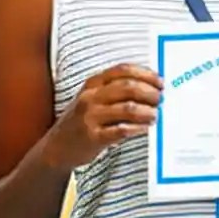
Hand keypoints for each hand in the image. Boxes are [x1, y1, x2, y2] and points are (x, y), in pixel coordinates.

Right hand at [43, 64, 162, 170]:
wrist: (57, 147)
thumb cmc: (80, 121)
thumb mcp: (91, 99)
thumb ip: (114, 91)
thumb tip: (149, 88)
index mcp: (92, 84)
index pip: (122, 70)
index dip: (144, 74)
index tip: (159, 81)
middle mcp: (90, 97)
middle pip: (127, 87)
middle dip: (149, 92)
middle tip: (160, 99)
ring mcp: (91, 117)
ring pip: (127, 108)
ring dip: (147, 111)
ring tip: (155, 115)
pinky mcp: (93, 137)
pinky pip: (121, 130)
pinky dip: (137, 128)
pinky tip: (145, 128)